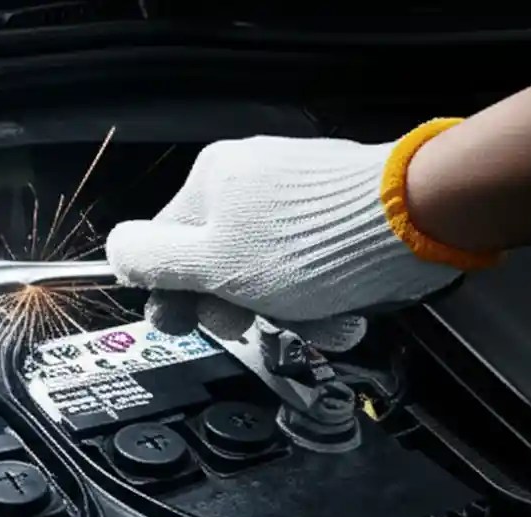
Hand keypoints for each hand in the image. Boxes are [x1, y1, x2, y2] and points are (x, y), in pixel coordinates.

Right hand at [106, 135, 461, 349]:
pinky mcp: (341, 210)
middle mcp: (251, 178)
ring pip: (269, 272)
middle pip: (220, 262)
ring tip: (315, 319)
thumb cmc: (308, 246)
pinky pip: (312, 265)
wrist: (415, 221)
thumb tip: (116, 253)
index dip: (173, 293)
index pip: (166, 246)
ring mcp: (298, 191)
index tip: (188, 323)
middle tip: (260, 322)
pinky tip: (340, 308)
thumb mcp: (212, 264)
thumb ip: (153, 260)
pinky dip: (322, 296)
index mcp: (211, 181)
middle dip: (239, 305)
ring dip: (287, 310)